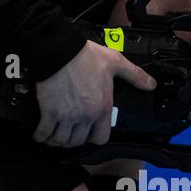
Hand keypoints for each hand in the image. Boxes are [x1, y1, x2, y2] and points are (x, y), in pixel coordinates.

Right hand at [34, 41, 156, 147]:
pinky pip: (44, 131)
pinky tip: (39, 134)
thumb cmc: (85, 55)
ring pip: (62, 140)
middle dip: (73, 141)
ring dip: (57, 141)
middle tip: (68, 135)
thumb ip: (134, 75)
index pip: (101, 138)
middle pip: (79, 141)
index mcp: (102, 108)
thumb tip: (151, 84)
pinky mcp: (49, 110)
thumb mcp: (116, 63)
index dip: (94, 138)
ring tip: (54, 136)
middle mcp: (86, 116)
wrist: (59, 49)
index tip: (87, 134)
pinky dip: (41, 136)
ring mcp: (67, 115)